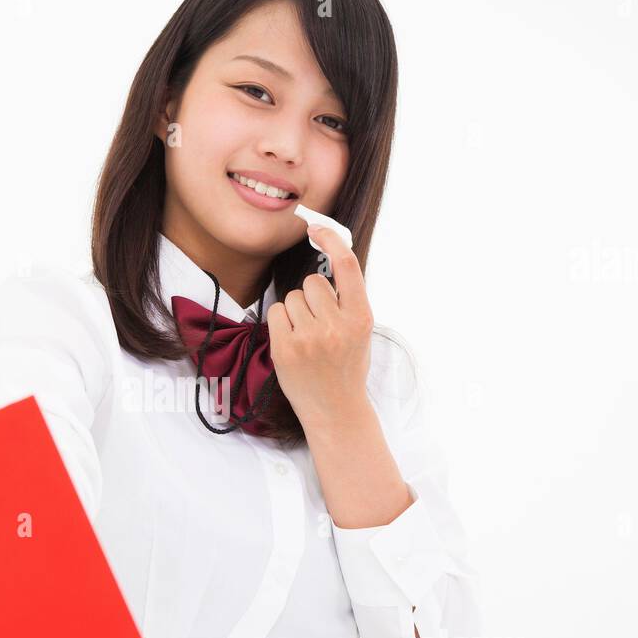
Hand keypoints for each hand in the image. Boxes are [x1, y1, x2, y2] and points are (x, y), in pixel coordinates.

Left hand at [265, 224, 373, 427]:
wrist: (336, 410)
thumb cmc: (346, 366)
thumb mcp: (359, 330)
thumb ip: (347, 298)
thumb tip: (329, 254)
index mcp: (361, 317)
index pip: (346, 265)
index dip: (331, 239)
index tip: (316, 227)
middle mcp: (337, 325)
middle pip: (312, 282)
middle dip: (312, 296)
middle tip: (320, 324)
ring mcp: (310, 338)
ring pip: (293, 297)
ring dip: (296, 311)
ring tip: (308, 337)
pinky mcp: (286, 349)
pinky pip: (276, 312)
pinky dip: (281, 323)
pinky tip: (293, 343)